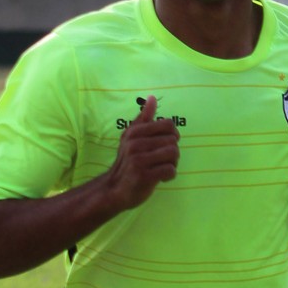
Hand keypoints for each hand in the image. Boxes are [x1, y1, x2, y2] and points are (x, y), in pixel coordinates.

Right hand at [106, 94, 179, 209]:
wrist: (114, 189)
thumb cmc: (127, 162)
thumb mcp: (131, 137)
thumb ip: (143, 118)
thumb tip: (152, 98)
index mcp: (135, 132)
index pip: (168, 124)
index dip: (173, 135)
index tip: (166, 145)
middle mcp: (135, 143)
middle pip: (173, 140)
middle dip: (173, 152)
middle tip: (164, 160)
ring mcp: (139, 160)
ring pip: (173, 154)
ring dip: (173, 163)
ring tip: (163, 168)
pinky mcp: (144, 176)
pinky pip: (170, 170)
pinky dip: (170, 175)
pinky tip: (161, 178)